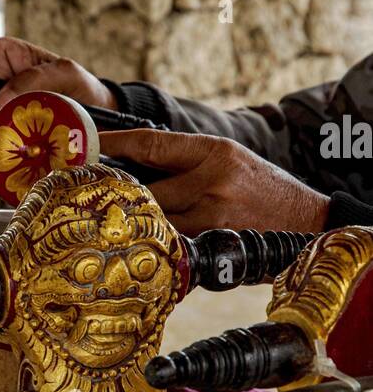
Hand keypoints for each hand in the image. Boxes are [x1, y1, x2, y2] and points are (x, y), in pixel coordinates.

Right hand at [0, 37, 116, 134]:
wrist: (99, 116)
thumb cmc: (82, 86)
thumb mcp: (68, 74)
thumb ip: (37, 78)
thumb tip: (2, 97)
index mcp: (5, 55)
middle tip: (6, 117)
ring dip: (4, 128)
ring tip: (40, 124)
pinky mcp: (2, 130)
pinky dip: (10, 144)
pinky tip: (33, 139)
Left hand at [98, 129, 329, 235]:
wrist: (306, 224)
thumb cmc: (262, 190)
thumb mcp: (229, 160)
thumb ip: (185, 161)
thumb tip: (131, 163)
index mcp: (214, 151)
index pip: (151, 143)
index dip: (113, 144)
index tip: (86, 145)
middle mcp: (213, 180)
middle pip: (145, 189)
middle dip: (118, 194)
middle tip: (89, 195)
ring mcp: (214, 216)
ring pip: (155, 221)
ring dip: (134, 224)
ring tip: (111, 224)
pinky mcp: (216, 247)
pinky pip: (173, 246)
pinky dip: (158, 247)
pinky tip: (145, 248)